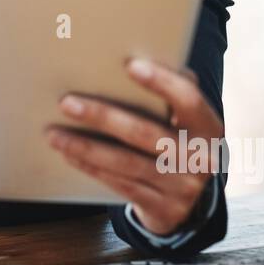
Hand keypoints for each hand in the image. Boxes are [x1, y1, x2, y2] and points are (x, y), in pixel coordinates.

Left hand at [47, 57, 223, 235]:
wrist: (189, 202)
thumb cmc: (178, 144)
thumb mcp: (187, 122)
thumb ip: (172, 93)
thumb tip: (142, 55)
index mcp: (209, 128)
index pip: (189, 99)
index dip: (162, 82)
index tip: (129, 65)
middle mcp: (200, 159)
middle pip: (145, 133)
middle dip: (102, 116)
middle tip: (66, 102)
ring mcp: (181, 187)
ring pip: (125, 162)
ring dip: (85, 146)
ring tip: (54, 133)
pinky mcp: (161, 209)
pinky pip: (119, 184)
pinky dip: (91, 166)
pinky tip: (69, 153)